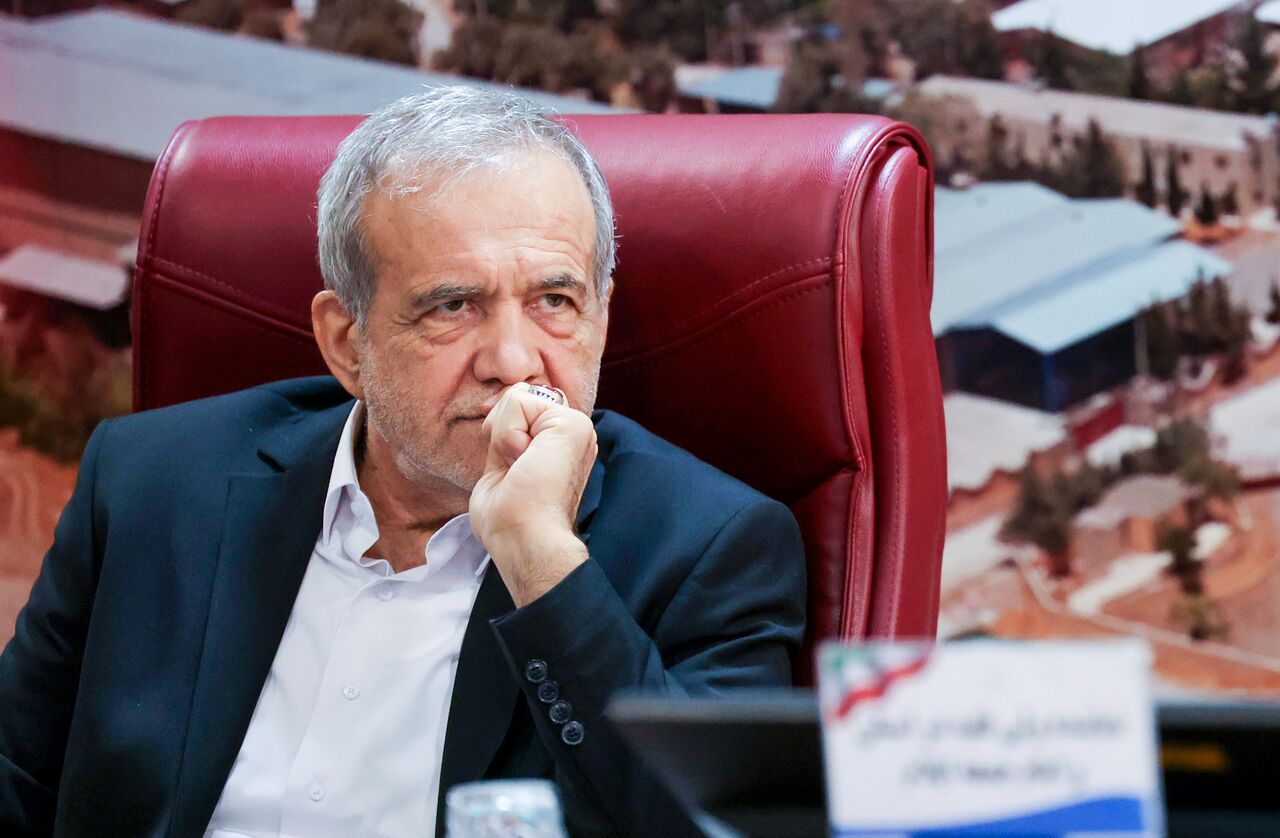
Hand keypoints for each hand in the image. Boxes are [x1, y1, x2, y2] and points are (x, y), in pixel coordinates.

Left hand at [469, 383, 596, 605]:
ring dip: (504, 437)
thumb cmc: (509, 519)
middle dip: (501, 432)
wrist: (525, 539)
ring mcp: (578, 428)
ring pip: (517, 399)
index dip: (500, 427)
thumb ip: (507, 433)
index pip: (521, 409)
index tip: (507, 466)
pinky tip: (523, 461)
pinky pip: (520, 402)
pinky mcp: (573, 425)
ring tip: (521, 468)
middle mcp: (573, 435)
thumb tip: (505, 399)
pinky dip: (508, 434)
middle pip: (518, 399)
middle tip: (516, 471)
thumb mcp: (501, 464)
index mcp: (559, 446)